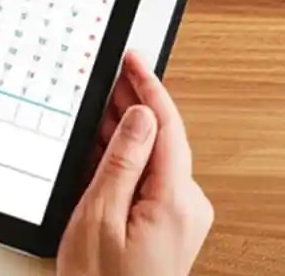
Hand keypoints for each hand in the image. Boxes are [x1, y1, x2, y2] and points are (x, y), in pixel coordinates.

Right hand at [56, 52, 213, 275]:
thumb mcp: (99, 215)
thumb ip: (122, 161)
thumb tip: (140, 117)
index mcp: (174, 199)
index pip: (166, 126)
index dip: (148, 87)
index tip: (134, 60)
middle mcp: (187, 205)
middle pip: (161, 138)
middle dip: (133, 105)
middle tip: (107, 77)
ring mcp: (181, 216)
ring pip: (153, 157)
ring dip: (126, 133)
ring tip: (96, 112)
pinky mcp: (170, 225)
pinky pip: (149, 178)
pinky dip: (126, 159)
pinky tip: (103, 152)